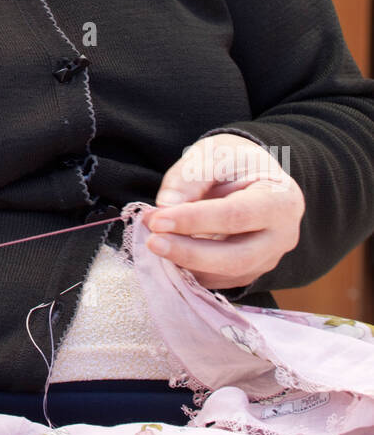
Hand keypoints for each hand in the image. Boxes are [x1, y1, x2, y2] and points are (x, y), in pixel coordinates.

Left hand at [146, 133, 304, 289]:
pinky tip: (168, 251)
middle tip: (153, 241)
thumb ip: (190, 177)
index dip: (195, 220)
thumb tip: (165, 206)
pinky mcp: (249, 273)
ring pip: (225, 274)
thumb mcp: (213, 155)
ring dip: (185, 263)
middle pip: (236, 257)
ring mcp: (267, 259)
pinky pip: (217, 279)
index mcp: (281, 200)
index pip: (236, 216)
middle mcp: (282, 236)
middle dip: (190, 253)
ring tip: (154, 241)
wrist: (248, 176)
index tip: (158, 220)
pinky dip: (189, 270)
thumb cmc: (233, 162)